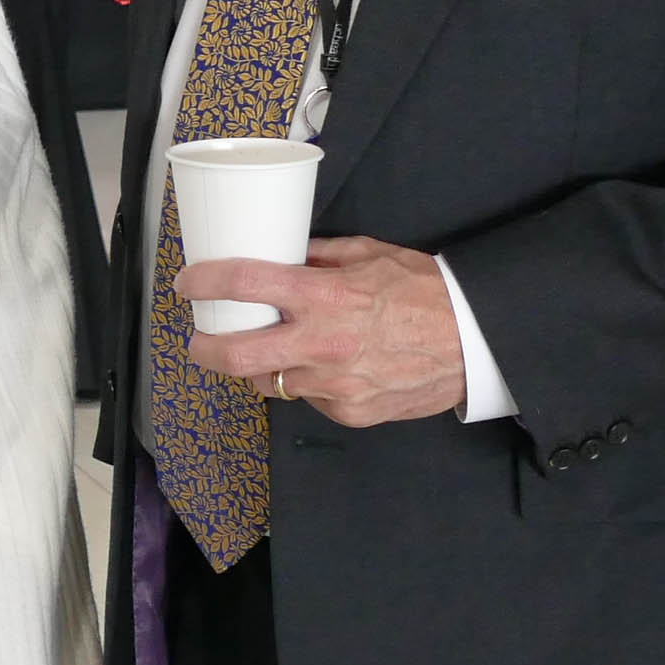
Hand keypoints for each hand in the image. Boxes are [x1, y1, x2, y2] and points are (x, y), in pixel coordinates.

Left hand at [181, 236, 463, 425]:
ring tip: (268, 348)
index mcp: (326, 297)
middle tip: (198, 339)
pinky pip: (306, 399)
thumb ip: (319, 256)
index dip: (205, 282)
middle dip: (203, 348)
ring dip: (261, 366)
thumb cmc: (426, 293)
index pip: (245, 285)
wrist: (475, 343)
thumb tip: (280, 252)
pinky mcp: (347, 412)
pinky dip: (304, 382)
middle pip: (235, 356)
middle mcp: (322, 345)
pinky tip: (320, 366)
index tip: (188, 283)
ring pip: (270, 381)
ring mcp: (333, 385)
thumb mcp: (369, 255)